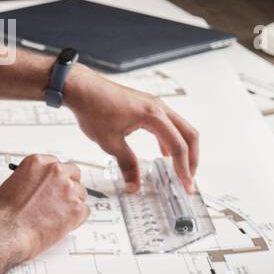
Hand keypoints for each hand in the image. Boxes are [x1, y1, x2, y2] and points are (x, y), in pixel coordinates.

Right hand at [0, 155, 89, 261]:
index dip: (57, 177)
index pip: (57, 164)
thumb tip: (37, 185)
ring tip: (57, 216)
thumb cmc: (4, 213)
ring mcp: (68, 189)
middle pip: (74, 174)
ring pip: (81, 194)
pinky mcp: (76, 208)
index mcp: (38, 162)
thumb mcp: (12, 184)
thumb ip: (30, 180)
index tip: (55, 184)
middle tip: (61, 199)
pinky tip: (62, 224)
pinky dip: (76, 219)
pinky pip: (84, 212)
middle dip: (69, 186)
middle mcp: (55, 172)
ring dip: (72, 203)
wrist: (8, 232)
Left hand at [64, 67, 199, 193]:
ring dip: (183, 148)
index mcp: (153, 116)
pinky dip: (171, 139)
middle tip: (188, 179)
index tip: (186, 185)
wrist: (81, 87)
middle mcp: (158, 107)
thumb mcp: (110, 142)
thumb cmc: (93, 109)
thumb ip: (126, 164)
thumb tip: (134, 186)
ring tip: (179, 169)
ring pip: (180, 127)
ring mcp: (154, 104)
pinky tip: (164, 153)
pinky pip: (168, 123)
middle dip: (191, 158)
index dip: (184, 168)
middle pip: (188, 134)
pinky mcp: (147, 105)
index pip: (178, 146)